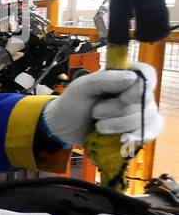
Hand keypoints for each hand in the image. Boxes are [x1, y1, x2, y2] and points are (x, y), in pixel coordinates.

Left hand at [40, 63, 162, 147]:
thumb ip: (104, 79)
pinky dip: (138, 137)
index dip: (140, 88)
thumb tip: (132, 77)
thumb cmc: (72, 103)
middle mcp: (135, 92)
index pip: (147, 75)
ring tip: (99, 126)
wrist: (63, 128)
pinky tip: (124, 139)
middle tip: (96, 113)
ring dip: (120, 125)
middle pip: (145, 101)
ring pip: (147, 118)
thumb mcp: (81, 87)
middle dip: (118, 111)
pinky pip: (151, 132)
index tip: (124, 98)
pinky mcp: (138, 129)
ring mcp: (139, 111)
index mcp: (123, 76)